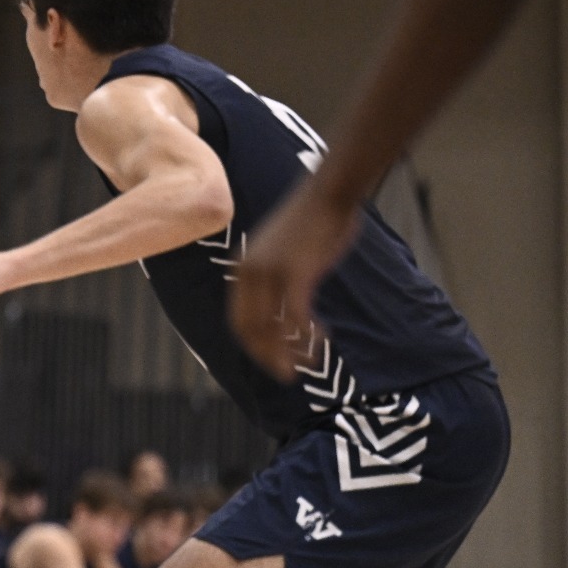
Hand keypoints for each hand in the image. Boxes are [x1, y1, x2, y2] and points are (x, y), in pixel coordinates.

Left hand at [231, 178, 360, 380]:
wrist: (329, 192)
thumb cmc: (314, 220)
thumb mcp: (283, 251)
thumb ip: (276, 277)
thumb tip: (283, 306)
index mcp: (242, 270)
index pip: (239, 321)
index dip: (255, 346)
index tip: (274, 361)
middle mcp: (249, 273)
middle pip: (250, 331)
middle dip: (269, 357)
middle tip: (289, 375)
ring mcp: (270, 273)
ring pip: (272, 329)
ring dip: (291, 351)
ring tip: (308, 364)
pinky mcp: (296, 273)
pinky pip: (296, 318)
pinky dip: (308, 335)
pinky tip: (323, 340)